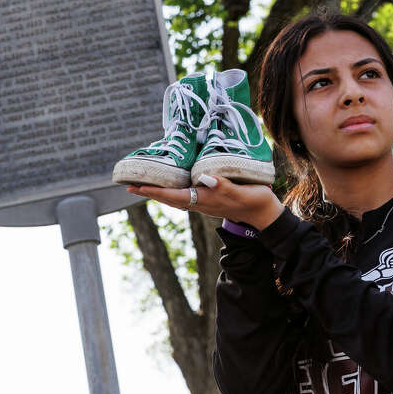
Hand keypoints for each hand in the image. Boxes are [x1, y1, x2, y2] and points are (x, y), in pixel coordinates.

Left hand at [128, 175, 284, 230]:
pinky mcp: (208, 201)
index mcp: (205, 200)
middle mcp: (200, 204)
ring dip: (157, 192)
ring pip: (174, 198)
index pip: (174, 195)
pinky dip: (170, 191)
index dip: (155, 191)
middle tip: (128, 185)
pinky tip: (167, 185)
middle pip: (168, 198)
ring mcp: (203, 203)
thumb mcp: (242, 191)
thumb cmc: (255, 201)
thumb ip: (225, 186)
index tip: (137, 186)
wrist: (264, 214)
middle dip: (149, 192)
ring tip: (141, 185)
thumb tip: (207, 179)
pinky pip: (183, 196)